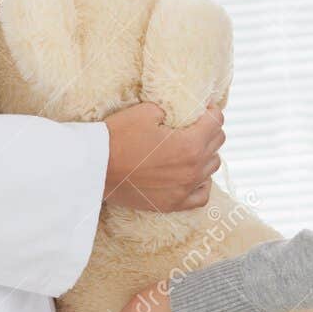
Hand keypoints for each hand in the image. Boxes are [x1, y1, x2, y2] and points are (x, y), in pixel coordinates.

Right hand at [104, 101, 223, 212]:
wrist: (95, 168)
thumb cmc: (118, 137)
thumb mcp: (146, 111)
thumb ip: (171, 111)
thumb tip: (177, 114)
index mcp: (190, 145)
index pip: (217, 122)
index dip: (211, 110)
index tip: (203, 108)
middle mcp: (193, 169)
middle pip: (217, 144)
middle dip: (209, 130)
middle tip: (195, 124)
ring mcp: (184, 189)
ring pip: (211, 168)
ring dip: (206, 155)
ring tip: (191, 147)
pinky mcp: (172, 204)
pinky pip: (202, 196)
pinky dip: (202, 183)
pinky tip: (192, 174)